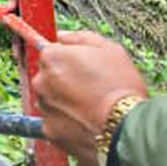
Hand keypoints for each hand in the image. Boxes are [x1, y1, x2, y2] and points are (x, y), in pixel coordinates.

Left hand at [31, 30, 148, 163]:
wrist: (126, 127)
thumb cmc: (121, 86)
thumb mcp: (110, 50)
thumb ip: (81, 38)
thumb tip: (61, 36)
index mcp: (52, 58)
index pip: (50, 54)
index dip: (70, 61)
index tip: (84, 68)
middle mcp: (40, 81)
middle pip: (49, 78)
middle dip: (65, 82)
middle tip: (93, 88)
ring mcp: (43, 107)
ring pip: (52, 101)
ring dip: (66, 102)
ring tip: (93, 107)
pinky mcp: (48, 130)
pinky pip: (57, 122)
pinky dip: (68, 123)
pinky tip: (88, 122)